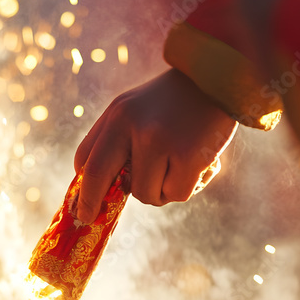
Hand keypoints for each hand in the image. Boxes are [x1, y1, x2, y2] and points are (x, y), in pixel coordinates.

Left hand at [74, 69, 237, 222]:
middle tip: (89, 218)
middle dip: (92, 203)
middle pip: (99, 178)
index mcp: (117, 115)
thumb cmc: (174, 101)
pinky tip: (198, 166)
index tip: (81, 207)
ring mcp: (159, 142)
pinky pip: (177, 194)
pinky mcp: (187, 157)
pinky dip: (188, 186)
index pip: (87, 159)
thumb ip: (117, 140)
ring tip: (177, 167)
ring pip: (145, 194)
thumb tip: (102, 186)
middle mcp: (133, 127)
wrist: (218, 81)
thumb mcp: (135, 108)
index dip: (83, 188)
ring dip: (160, 190)